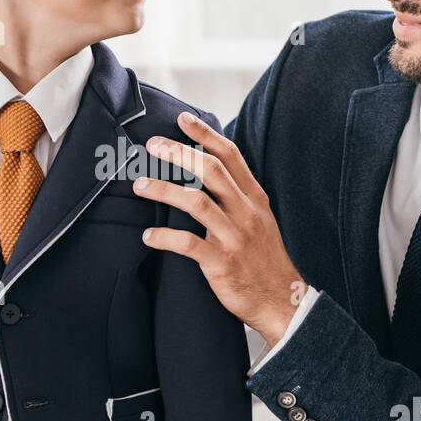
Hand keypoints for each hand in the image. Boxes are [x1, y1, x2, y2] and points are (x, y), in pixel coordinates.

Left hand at [136, 112, 304, 347]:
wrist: (281, 301)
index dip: (206, 135)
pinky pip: (188, 244)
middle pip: (211, 171)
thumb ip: (236, 197)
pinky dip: (165, 238)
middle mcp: (246, 213)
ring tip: (139, 185)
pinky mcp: (222, 263)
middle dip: (178, 154)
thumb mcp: (259, 221)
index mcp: (255, 199)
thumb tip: (206, 171)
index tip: (182, 119)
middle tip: (152, 145)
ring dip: (164, 191)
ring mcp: (235, 237)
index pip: (231, 156)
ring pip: (196, 203)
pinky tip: (147, 237)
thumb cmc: (263, 260)